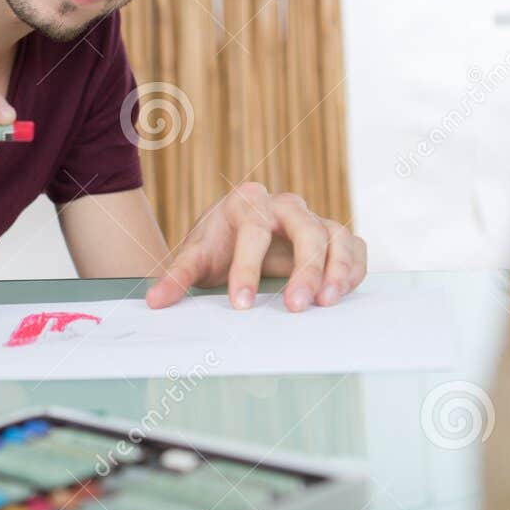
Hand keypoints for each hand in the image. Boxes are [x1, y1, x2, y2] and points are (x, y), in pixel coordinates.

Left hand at [146, 181, 366, 312]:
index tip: (241, 304)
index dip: (247, 269)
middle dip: (303, 269)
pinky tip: (344, 293)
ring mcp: (312, 218)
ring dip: (336, 268)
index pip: (252, 233)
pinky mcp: (332, 235)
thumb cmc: (216, 244)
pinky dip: (354, 267)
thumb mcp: (194, 257)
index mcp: (247, 203)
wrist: (233, 235)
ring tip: (327, 302)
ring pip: (335, 235)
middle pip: (304, 229)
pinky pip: (353, 246)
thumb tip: (155, 301)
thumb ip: (178, 277)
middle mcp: (285, 206)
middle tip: (295, 306)